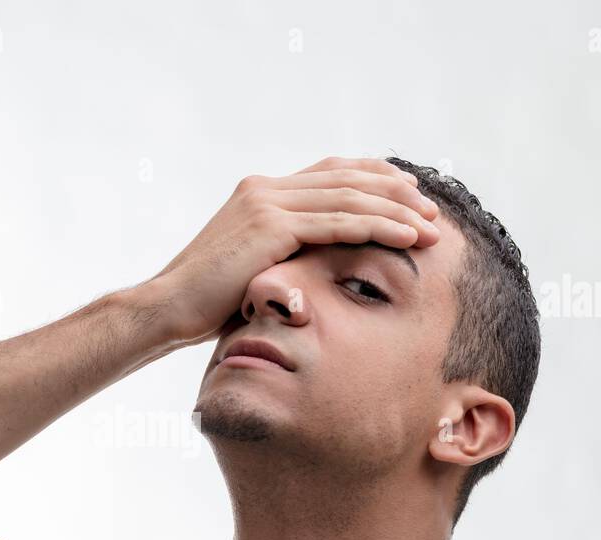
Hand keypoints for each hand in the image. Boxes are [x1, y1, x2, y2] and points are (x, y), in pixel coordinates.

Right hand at [139, 156, 439, 347]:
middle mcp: (265, 189)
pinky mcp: (272, 227)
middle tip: (431, 208)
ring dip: (397, 211)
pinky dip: (380, 227)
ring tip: (431, 225)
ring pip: (350, 198)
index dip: (373, 178)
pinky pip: (340, 222)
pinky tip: (408, 236)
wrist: (168, 307)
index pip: (329, 172)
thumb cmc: (205, 301)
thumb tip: (313, 266)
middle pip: (346, 178)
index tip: (408, 191)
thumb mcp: (251, 266)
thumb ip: (282, 252)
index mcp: (259, 191)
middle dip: (395, 192)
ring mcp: (267, 204)